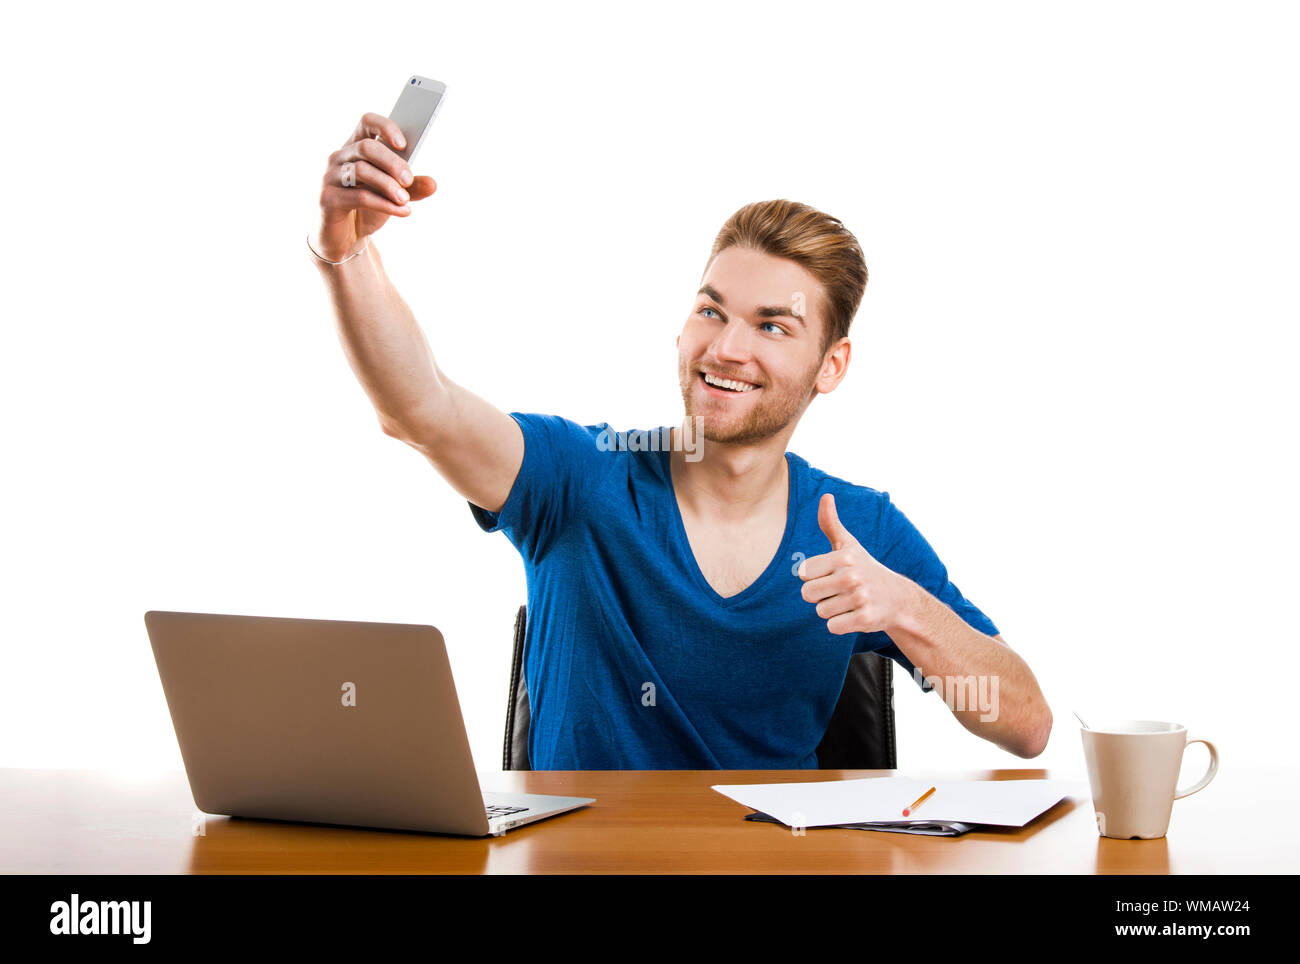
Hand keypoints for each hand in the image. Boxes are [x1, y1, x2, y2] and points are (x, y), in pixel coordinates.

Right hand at [314, 112, 438, 260]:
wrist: (344, 238)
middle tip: (409, 179)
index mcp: (355, 147)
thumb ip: (412, 188)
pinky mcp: (328, 199)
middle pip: (366, 147)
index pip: (367, 122)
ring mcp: (330, 177)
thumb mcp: (393, 195)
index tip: (404, 144)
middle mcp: (339, 157)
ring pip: (362, 170)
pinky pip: (359, 197)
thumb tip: (433, 184)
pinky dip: (385, 204)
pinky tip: (404, 211)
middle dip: (392, 163)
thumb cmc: (368, 209)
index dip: (385, 128)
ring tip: (406, 200)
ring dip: (389, 185)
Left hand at [798, 493, 912, 634]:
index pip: (803, 574)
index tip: (831, 575)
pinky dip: (841, 624)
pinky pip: (833, 627)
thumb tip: (826, 495)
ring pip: (821, 612)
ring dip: (832, 611)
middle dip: (820, 596)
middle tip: (839, 591)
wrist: (898, 598)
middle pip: (808, 595)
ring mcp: (859, 598)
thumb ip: (831, 523)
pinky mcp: (865, 618)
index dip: (814, 577)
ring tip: (850, 602)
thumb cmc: (866, 569)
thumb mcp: (849, 545)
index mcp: (843, 557)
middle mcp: (851, 576)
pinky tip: (855, 614)